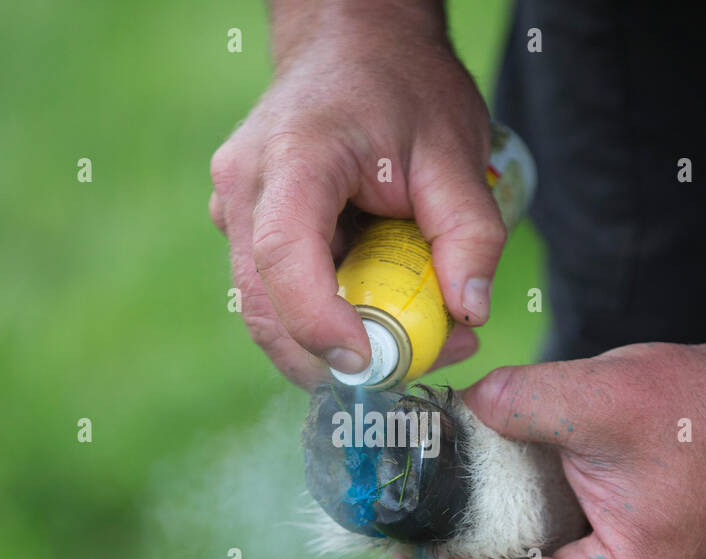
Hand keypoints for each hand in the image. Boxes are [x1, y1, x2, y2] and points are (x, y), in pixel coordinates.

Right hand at [209, 11, 505, 387]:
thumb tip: (470, 312)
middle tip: (405, 370)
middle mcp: (244, 188)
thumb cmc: (401, 86)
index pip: (284, 258)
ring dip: (329, 344)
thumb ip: (471, 233)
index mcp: (294, 159)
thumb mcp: (456, 151)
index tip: (370, 361)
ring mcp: (233, 210)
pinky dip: (323, 318)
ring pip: (266, 310)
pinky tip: (377, 306)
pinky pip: (275, 294)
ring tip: (411, 334)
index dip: (319, 323)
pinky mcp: (244, 228)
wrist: (352, 41)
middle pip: (264, 304)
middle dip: (329, 357)